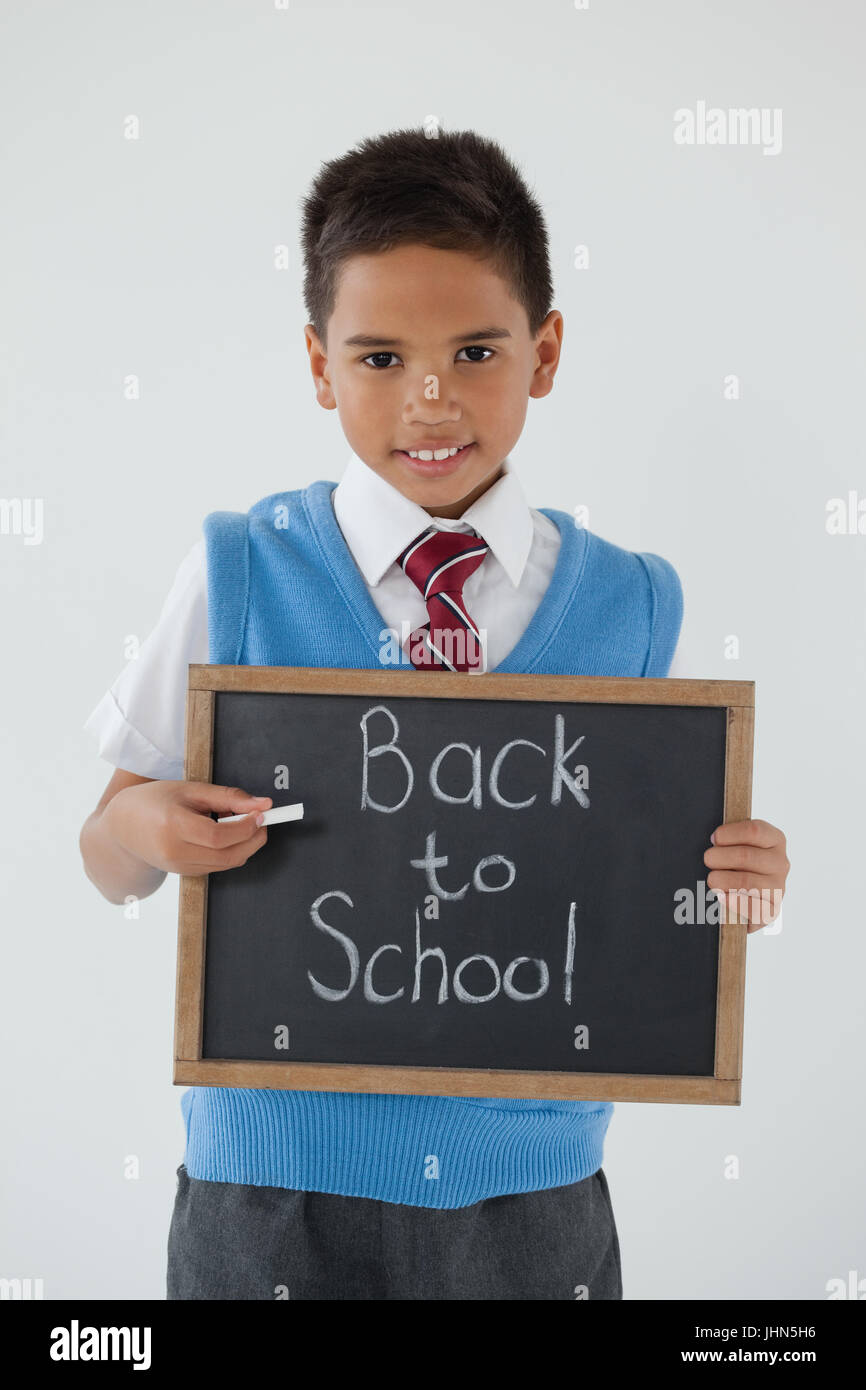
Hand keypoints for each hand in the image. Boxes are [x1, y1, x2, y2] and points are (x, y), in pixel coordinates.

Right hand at [102, 780, 272, 876]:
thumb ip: (228, 796)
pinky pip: (217, 867)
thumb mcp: (189, 789)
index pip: (219, 836)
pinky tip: (224, 833)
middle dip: (253, 839)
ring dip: (243, 845)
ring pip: (226, 864)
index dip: (246, 827)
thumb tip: (264, 804)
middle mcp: (174, 852)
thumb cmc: (154, 801)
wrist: (121, 827)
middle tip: (260, 819)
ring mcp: (177, 867)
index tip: (260, 813)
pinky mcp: (183, 874)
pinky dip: (229, 851)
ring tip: (237, 820)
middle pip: (227, 856)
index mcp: (172, 825)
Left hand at [703, 818, 789, 931]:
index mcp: (774, 840)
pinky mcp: (772, 909)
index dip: (729, 834)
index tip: (714, 838)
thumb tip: (714, 840)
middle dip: (719, 857)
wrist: (747, 896)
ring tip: (713, 879)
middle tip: (708, 859)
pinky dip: (733, 902)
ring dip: (722, 880)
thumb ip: (729, 839)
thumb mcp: (738, 844)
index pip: (754, 831)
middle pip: (746, 856)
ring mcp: (778, 887)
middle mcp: (780, 863)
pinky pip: (753, 907)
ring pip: (746, 882)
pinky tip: (722, 897)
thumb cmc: (738, 865)